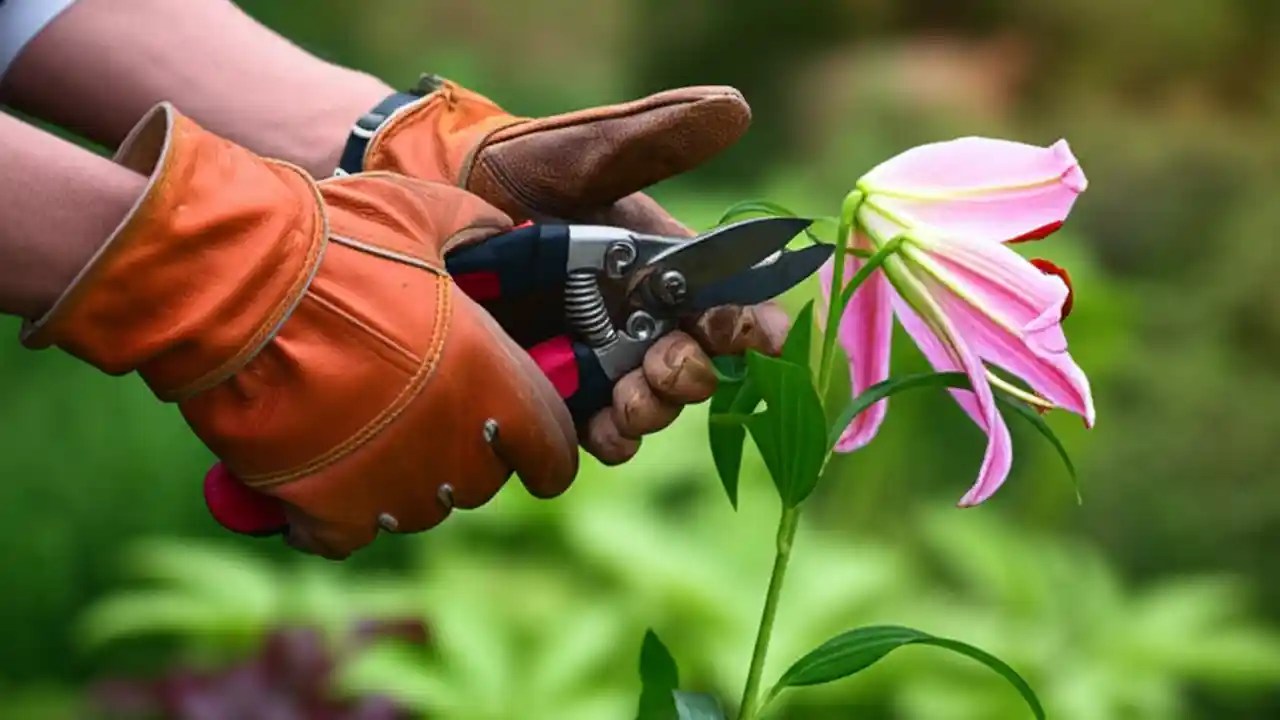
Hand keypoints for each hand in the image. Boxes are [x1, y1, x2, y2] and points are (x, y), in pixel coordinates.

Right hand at [23, 104, 578, 558]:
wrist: (227, 284)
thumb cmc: (328, 243)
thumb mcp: (417, 212)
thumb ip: (475, 229)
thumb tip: (504, 230)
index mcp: (491, 380)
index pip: (553, 448)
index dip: (544, 449)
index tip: (529, 446)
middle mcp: (454, 445)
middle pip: (480, 479)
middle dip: (459, 451)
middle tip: (418, 410)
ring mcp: (393, 486)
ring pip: (417, 508)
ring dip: (400, 479)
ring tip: (363, 434)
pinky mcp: (327, 511)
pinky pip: (347, 534)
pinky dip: (335, 513)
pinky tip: (317, 475)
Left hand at [356, 77, 790, 461]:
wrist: (427, 197)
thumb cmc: (515, 167)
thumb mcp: (585, 152)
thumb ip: (655, 140)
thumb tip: (734, 108)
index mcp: (661, 267)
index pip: (725, 302)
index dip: (749, 323)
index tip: (759, 335)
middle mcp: (637, 319)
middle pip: (692, 366)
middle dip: (691, 374)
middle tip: (668, 363)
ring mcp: (596, 360)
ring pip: (649, 406)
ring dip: (653, 410)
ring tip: (631, 398)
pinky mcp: (551, 392)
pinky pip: (593, 432)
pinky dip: (605, 437)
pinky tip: (598, 427)